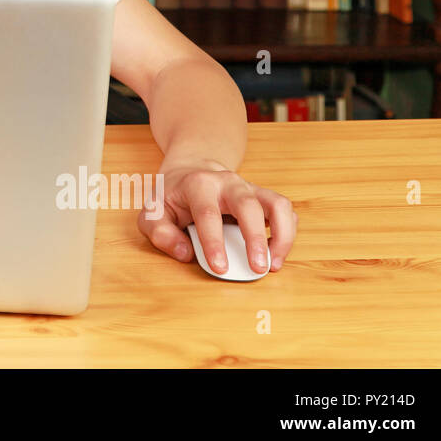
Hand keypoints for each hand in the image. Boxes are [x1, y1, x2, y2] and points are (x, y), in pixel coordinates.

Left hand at [138, 158, 297, 274]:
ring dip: (282, 236)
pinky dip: (287, 233)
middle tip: (257, 269)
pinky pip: (286, 212)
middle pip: (248, 206)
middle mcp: (228, 182)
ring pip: (278, 205)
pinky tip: (276, 254)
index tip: (220, 267)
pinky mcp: (264, 198)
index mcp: (198, 184)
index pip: (207, 213)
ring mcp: (250, 188)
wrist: (191, 171)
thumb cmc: (172, 196)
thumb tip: (185, 254)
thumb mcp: (153, 212)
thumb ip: (160, 233)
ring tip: (273, 264)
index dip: (214, 242)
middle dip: (255, 239)